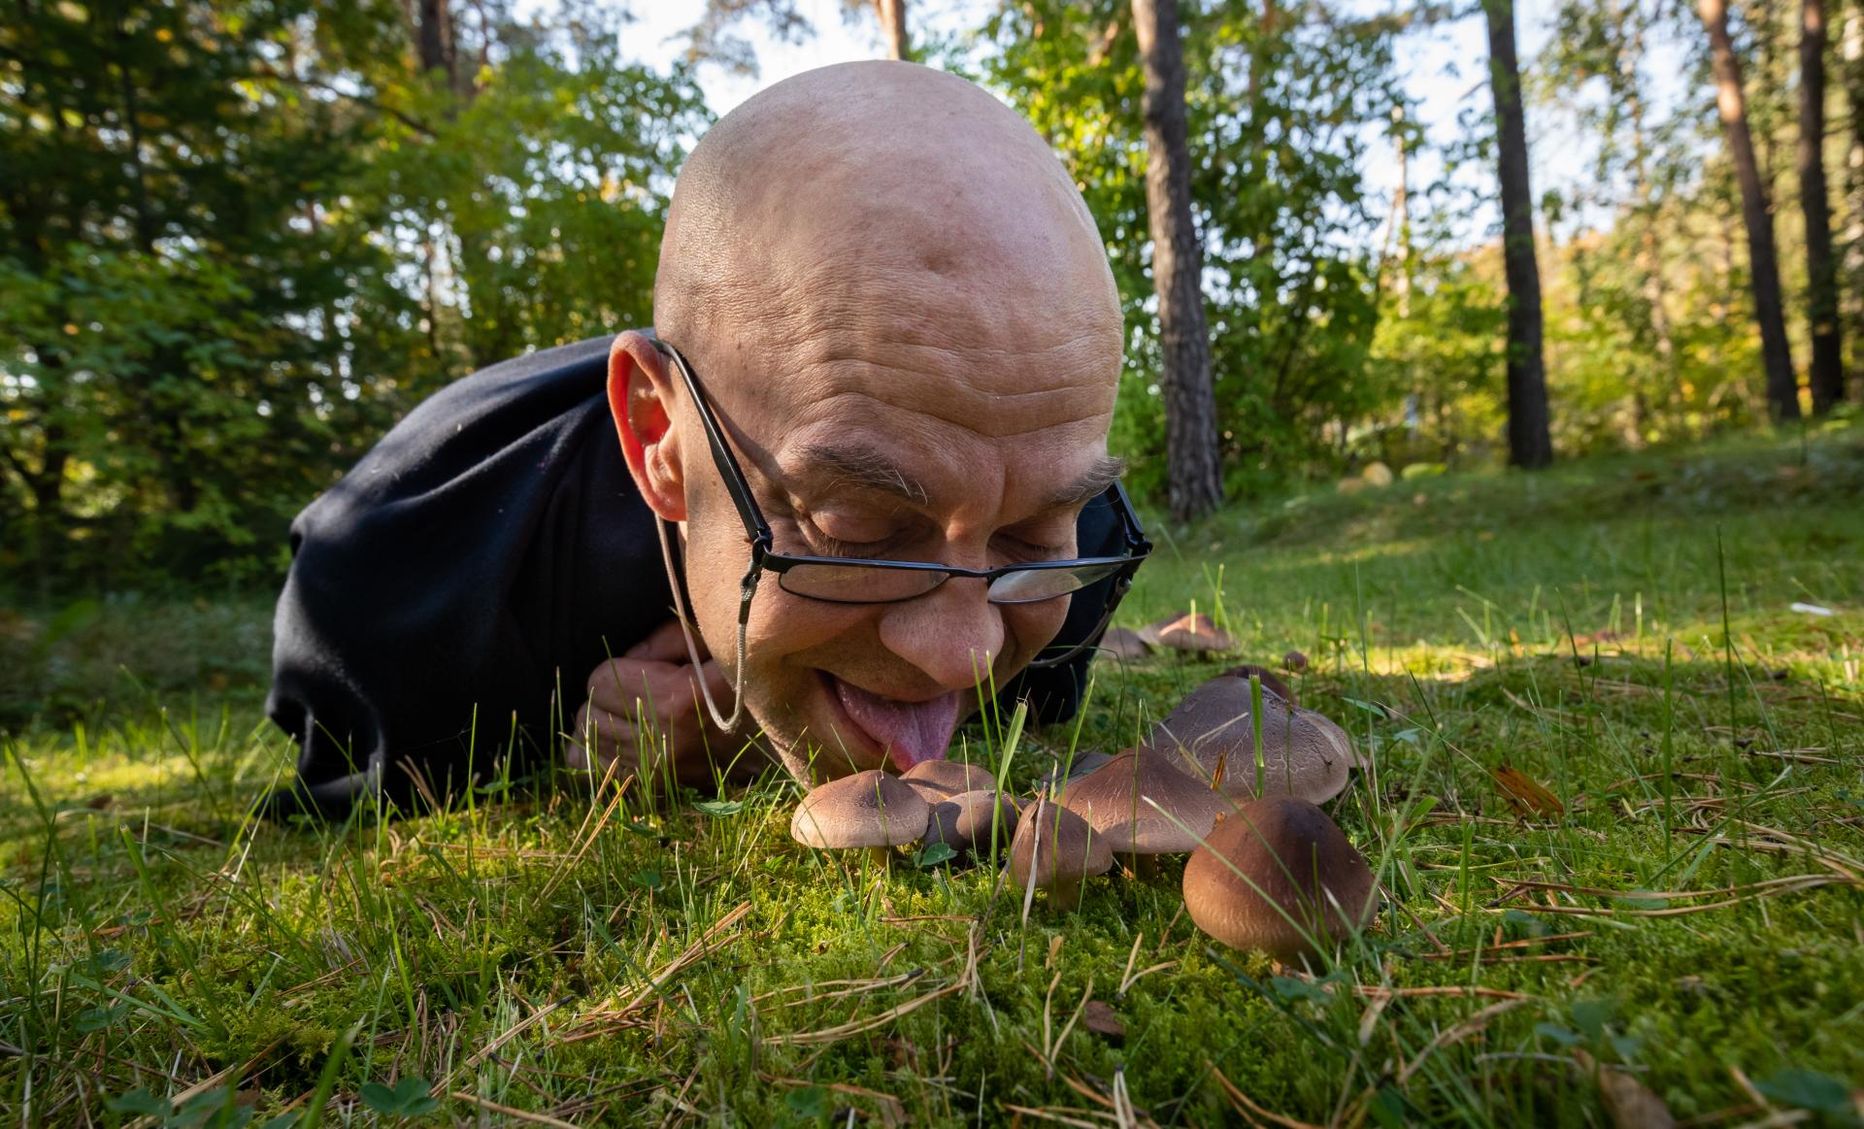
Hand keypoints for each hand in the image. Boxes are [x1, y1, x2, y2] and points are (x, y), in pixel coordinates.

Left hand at [567, 618, 742, 786]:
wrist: (779, 736)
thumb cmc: (742, 680)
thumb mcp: (709, 642)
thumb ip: (660, 640)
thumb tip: (624, 658)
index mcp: (677, 700)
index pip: (600, 681)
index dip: (614, 667)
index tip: (639, 668)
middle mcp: (664, 741)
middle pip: (588, 715)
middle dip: (601, 697)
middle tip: (628, 690)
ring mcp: (660, 772)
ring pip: (587, 746)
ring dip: (598, 726)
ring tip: (623, 714)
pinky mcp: (659, 790)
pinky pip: (598, 773)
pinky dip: (599, 755)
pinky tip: (617, 740)